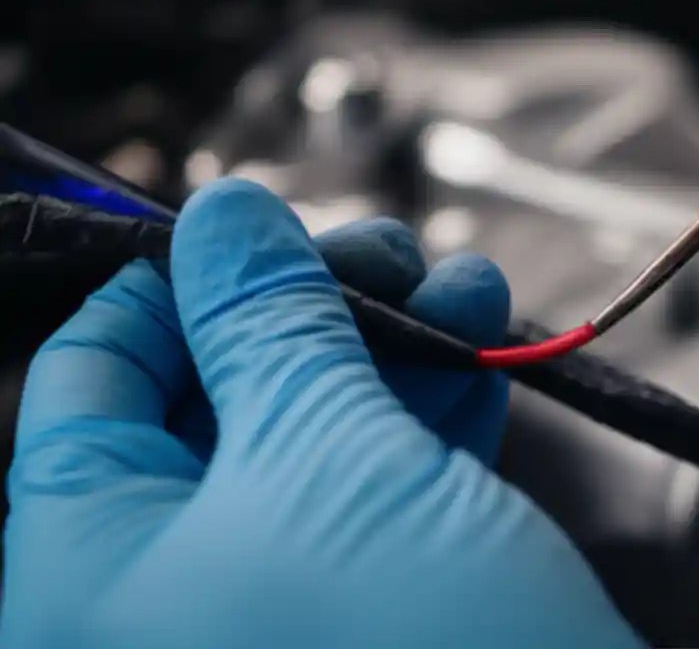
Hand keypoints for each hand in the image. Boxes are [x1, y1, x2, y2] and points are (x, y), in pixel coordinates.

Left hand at [0, 179, 641, 647]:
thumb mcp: (329, 464)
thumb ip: (267, 326)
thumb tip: (225, 216)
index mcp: (92, 574)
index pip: (92, 379)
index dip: (173, 282)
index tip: (255, 222)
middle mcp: (169, 596)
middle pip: (219, 394)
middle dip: (316, 305)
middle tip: (390, 251)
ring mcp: (280, 602)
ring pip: (318, 432)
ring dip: (396, 346)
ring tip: (467, 289)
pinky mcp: (376, 606)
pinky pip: (384, 485)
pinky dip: (434, 410)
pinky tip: (483, 352)